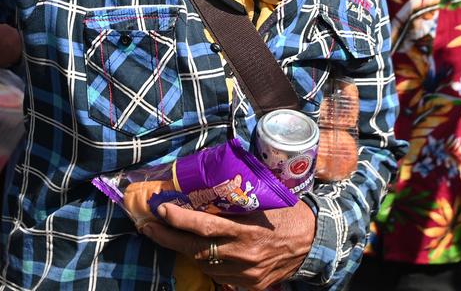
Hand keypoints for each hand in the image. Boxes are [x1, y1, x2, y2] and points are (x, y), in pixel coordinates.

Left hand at [138, 201, 314, 290]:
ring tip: (169, 235)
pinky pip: (220, 276)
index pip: (204, 226)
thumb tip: (206, 180)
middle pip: (195, 249)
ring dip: (185, 250)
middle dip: (168, 237)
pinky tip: (198, 251)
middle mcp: (243, 254)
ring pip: (204, 264)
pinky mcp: (250, 285)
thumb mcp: (262, 200)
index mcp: (246, 230)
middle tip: (148, 226)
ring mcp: (246, 273)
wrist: (313, 242)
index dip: (179, 219)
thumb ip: (236, 197)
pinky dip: (207, 263)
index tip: (160, 209)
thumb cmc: (286, 213)